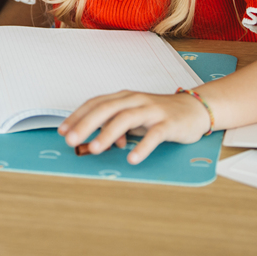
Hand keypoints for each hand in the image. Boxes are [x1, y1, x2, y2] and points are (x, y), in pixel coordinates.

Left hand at [58, 90, 210, 164]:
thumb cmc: (158, 114)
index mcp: (124, 97)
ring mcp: (152, 110)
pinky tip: (132, 159)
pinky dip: (142, 146)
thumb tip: (97, 142)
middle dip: (86, 124)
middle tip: (71, 140)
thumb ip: (115, 127)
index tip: (62, 130)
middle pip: (106, 109)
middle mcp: (135, 100)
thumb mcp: (133, 118)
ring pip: (126, 118)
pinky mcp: (168, 123)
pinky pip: (154, 135)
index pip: (96, 103)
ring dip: (108, 134)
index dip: (77, 116)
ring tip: (95, 149)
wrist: (194, 109)